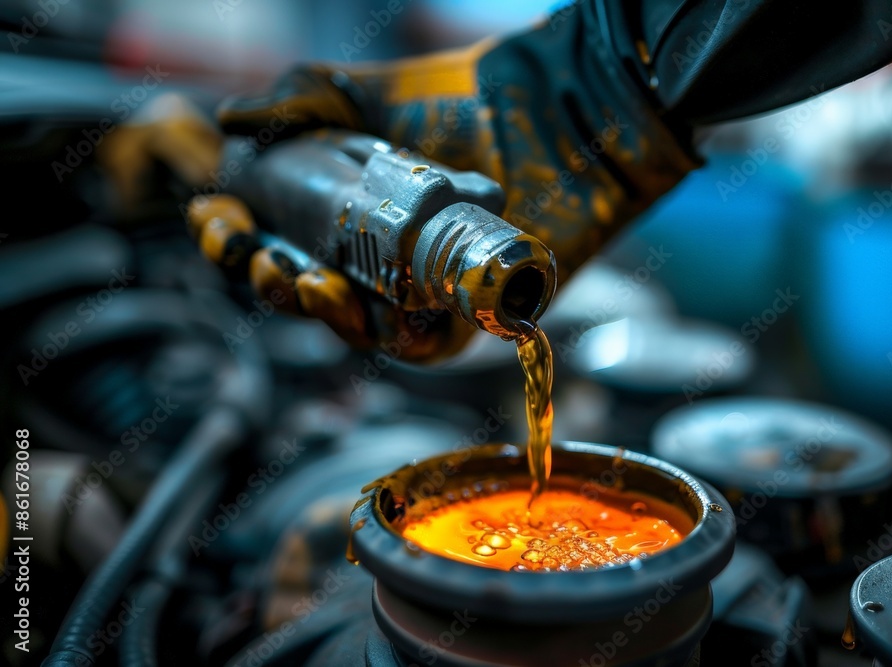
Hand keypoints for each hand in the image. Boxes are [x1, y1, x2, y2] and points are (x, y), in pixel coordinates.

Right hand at [191, 2, 699, 360]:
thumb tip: (229, 125)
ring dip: (318, 312)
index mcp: (333, 214)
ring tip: (309, 277)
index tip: (219, 219)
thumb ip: (299, 99)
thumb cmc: (457, 100)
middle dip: (267, 281)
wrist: (548, 115)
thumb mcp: (364, 91)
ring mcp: (410, 292)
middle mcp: (366, 260)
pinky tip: (363, 299)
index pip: (266, 241)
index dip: (233, 239)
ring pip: (349, 327)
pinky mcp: (456, 318)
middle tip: (264, 258)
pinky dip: (383, 330)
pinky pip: (410, 345)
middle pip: (298, 294)